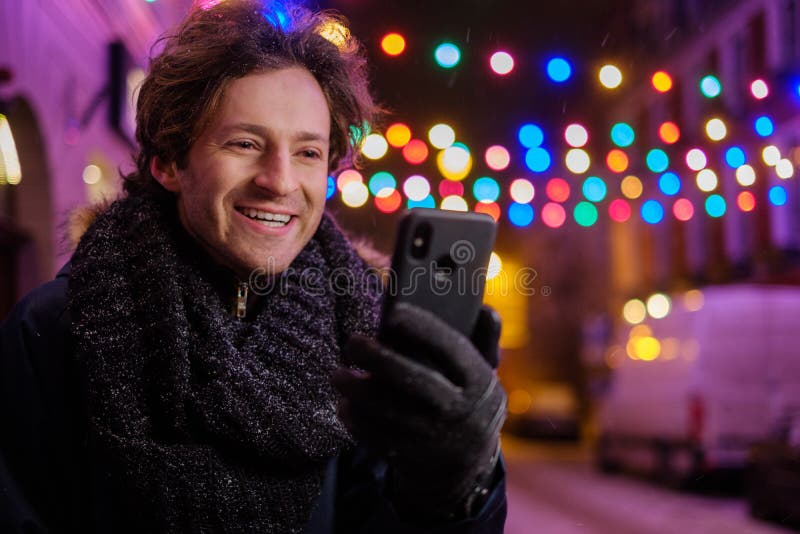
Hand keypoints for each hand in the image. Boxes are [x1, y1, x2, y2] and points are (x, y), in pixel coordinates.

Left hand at [333, 303, 506, 521]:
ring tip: (338, 374)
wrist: (464, 465)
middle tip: (353, 342)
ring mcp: (434, 438)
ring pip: (389, 412)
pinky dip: (357, 420)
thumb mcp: (484, 373)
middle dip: (379, 358)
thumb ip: (483, 340)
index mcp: (479, 382)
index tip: (393, 312)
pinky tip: (344, 404)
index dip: (423, 328)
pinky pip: (378, 437)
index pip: (452, 349)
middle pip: (415, 379)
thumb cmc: (467, 399)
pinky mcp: (411, 458)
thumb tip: (485, 310)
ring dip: (358, 391)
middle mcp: (459, 410)